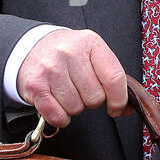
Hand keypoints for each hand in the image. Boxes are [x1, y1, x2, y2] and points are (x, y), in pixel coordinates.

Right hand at [15, 29, 129, 127]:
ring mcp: (51, 69)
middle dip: (91, 100)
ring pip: (76, 108)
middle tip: (80, 89)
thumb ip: (111, 78)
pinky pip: (58, 116)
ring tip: (66, 91)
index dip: (119, 99)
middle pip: (95, 98)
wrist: (31, 47)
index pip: (114, 78)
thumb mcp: (91, 54)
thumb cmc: (67, 55)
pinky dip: (60, 117)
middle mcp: (69, 53)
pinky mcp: (35, 86)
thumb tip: (127, 108)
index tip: (116, 107)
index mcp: (90, 43)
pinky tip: (57, 103)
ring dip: (74, 107)